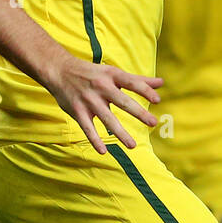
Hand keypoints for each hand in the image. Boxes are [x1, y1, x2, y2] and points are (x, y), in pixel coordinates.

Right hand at [44, 55, 162, 152]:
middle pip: (123, 102)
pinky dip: (95, 140)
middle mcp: (101, 87)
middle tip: (153, 123)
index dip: (145, 91)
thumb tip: (161, 83)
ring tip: (132, 145)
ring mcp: (89, 100)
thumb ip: (138, 80)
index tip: (158, 101)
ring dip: (120, 133)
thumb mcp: (114, 73)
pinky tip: (104, 152)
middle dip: (139, 113)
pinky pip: (87, 128)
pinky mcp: (78, 111)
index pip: (132, 83)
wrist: (60, 71)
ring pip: (107, 119)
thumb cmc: (93, 73)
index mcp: (112, 76)